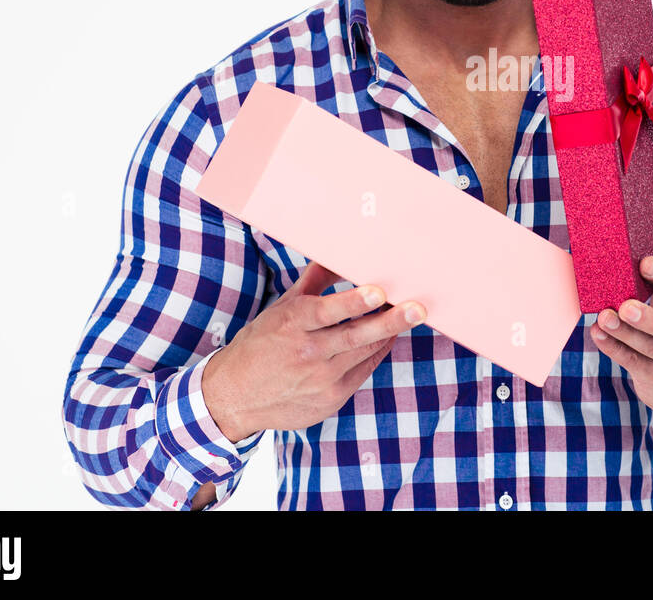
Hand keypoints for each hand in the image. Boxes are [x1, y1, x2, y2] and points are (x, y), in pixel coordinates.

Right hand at [201, 259, 424, 441]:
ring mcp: (320, 380)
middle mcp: (307, 353)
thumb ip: (313, 283)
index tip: (380, 291)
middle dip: (390, 321)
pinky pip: (363, 371)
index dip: (355, 302)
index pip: (327, 312)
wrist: (234, 398)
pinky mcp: (331, 399)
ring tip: (410, 315)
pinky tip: (386, 338)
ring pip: (365, 352)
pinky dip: (376, 352)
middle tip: (418, 309)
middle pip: (356, 335)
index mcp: (291, 325)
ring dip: (388, 333)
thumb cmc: (261, 345)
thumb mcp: (280, 310)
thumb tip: (336, 253)